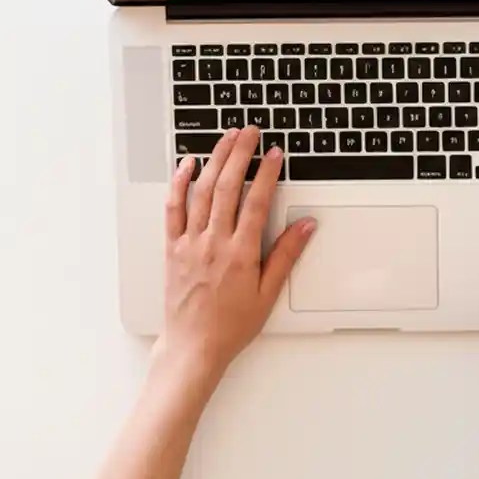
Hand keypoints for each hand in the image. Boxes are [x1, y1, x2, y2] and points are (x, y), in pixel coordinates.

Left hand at [160, 125, 315, 386]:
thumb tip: (305, 226)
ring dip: (214, 160)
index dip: (268, 173)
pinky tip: (187, 165)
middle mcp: (213, 243)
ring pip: (201, 191)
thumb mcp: (268, 294)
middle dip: (240, 153)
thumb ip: (287, 255)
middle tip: (250, 132)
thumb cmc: (231, 325)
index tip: (276, 154)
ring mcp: (190, 243)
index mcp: (241, 254)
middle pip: (227, 186)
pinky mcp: (172, 248)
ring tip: (226, 139)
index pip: (257, 202)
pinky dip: (179, 183)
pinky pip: (173, 208)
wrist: (194, 346)